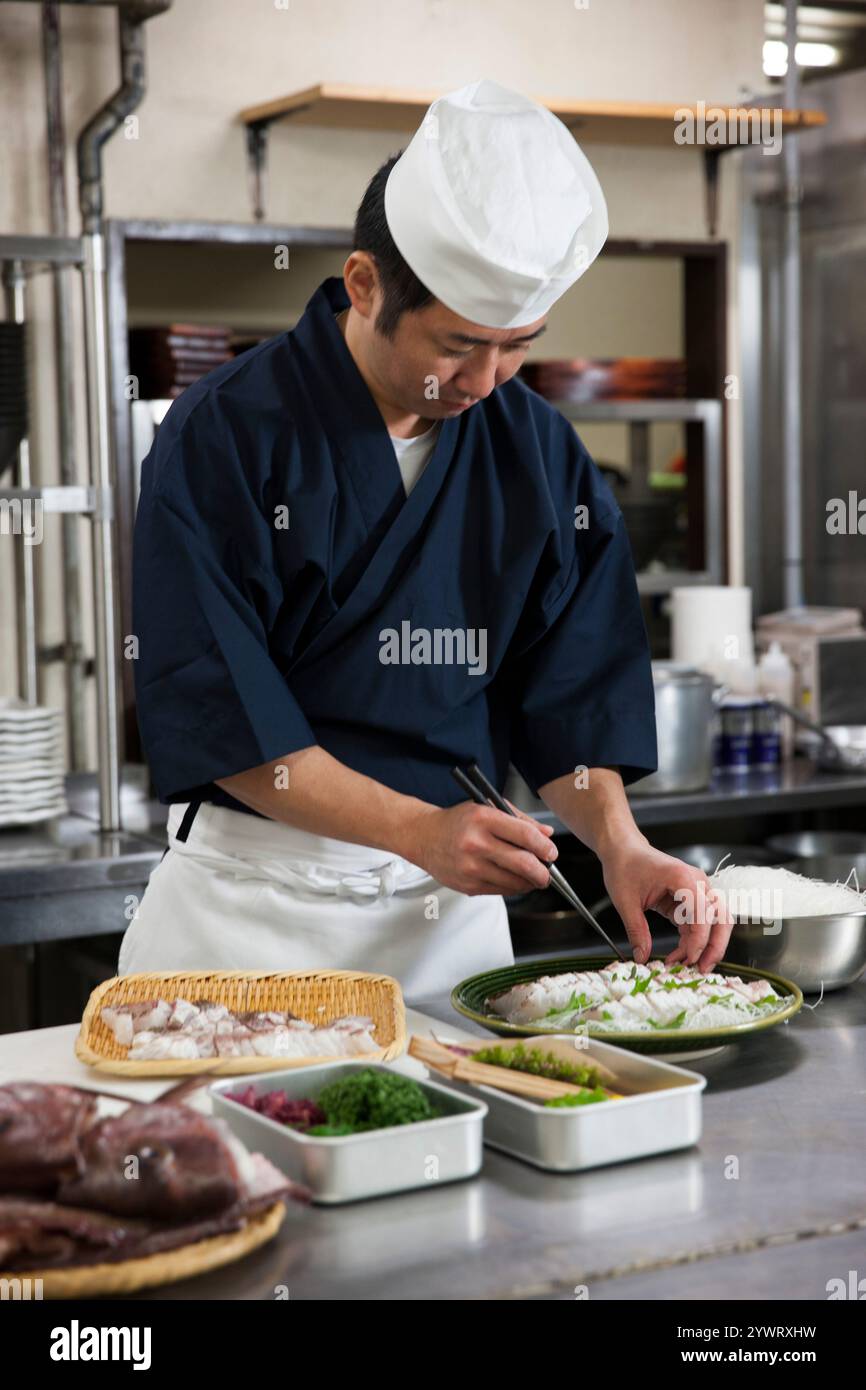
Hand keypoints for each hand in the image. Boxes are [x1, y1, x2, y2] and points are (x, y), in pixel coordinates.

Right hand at [404, 801, 556, 895]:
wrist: (424, 837)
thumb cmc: (458, 821)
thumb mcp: (487, 808)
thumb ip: (519, 820)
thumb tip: (547, 834)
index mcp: (483, 818)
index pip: (525, 835)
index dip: (544, 847)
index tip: (551, 852)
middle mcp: (476, 843)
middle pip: (523, 863)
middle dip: (542, 872)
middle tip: (547, 873)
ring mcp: (471, 867)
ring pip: (514, 882)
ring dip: (529, 882)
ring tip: (533, 878)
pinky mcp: (467, 885)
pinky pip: (500, 891)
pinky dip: (513, 888)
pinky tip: (515, 881)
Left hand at [601, 838, 731, 971]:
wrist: (624, 850)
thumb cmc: (625, 866)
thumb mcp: (626, 901)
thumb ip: (636, 930)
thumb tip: (642, 957)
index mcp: (682, 878)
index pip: (702, 912)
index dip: (699, 940)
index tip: (688, 959)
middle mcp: (697, 883)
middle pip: (721, 917)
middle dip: (715, 946)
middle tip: (701, 969)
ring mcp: (697, 891)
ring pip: (715, 923)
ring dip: (706, 947)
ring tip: (689, 966)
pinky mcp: (691, 900)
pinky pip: (700, 924)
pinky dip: (693, 941)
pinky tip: (679, 955)